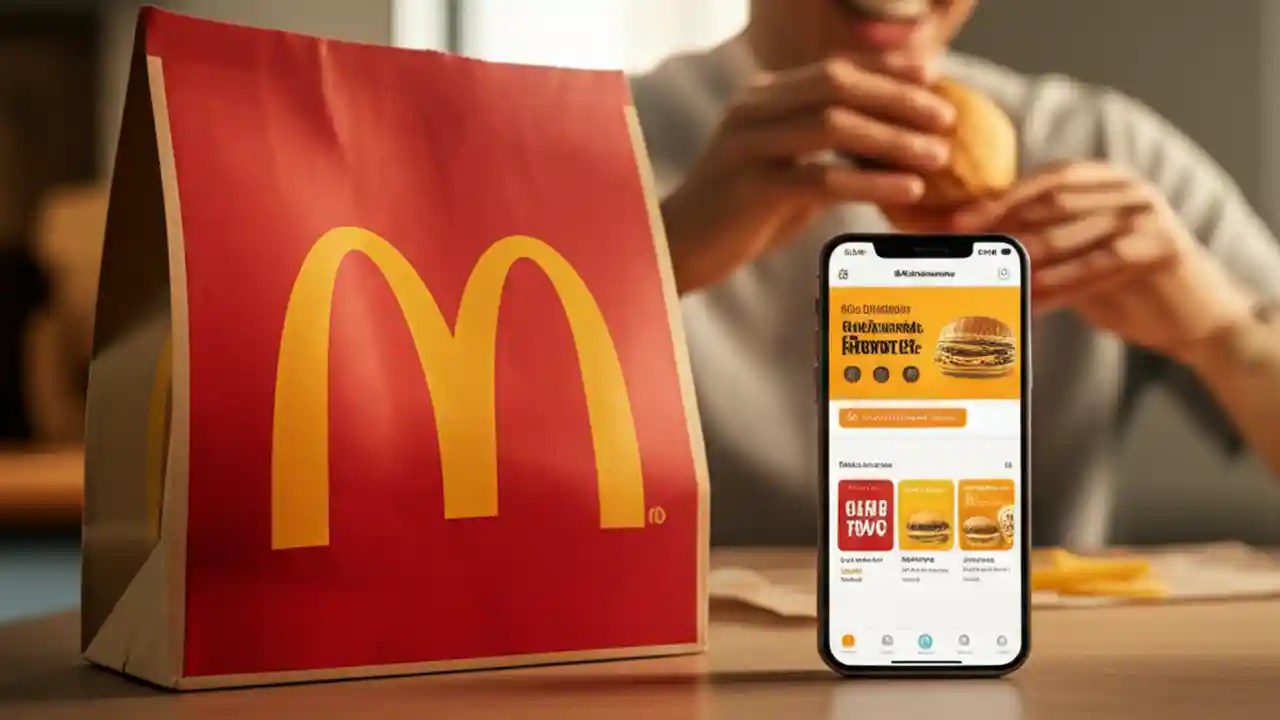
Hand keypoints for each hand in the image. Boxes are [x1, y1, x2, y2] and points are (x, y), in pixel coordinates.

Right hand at [662, 57, 956, 292]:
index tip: (936, 80)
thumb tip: (894, 144)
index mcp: (763, 96)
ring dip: (893, 138)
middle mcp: (753, 109)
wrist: (678, 249)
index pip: (836, 67)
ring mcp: (749, 146)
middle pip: (838, 83)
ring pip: (833, 124)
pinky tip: (907, 190)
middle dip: (899, 98)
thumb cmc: (740, 214)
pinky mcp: (751, 188)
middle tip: (947, 118)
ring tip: (937, 156)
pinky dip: (872, 181)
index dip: (889, 70)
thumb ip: (829, 153)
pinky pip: (822, 177)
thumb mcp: (790, 172)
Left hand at [952, 161, 1254, 364]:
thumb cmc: (1129, 286)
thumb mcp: (1080, 257)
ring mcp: (1147, 212)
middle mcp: (1127, 188)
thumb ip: (1042, 244)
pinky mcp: (1162, 244)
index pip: (1045, 179)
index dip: (999, 198)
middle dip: (1002, 223)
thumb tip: (978, 246)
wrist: (1195, 317)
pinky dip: (1061, 279)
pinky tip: (1032, 292)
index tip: (959, 222)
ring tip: (989, 272)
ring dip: (1024, 253)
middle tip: (966, 247)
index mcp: (1106, 180)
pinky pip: (1099, 261)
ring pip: (1071, 229)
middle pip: (1053, 199)